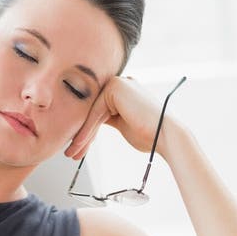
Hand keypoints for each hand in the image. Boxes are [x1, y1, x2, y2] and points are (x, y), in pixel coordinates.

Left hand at [64, 75, 179, 160]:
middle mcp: (121, 82)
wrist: (165, 135)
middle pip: (93, 111)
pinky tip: (79, 145)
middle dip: (82, 134)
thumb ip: (109, 119)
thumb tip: (91, 124)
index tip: (77, 148)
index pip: (98, 111)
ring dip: (82, 136)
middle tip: (71, 153)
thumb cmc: (149, 134)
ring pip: (92, 113)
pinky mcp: (115, 86)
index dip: (87, 132)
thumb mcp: (123, 124)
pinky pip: (95, 112)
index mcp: (124, 90)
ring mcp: (118, 82)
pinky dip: (87, 130)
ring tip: (73, 153)